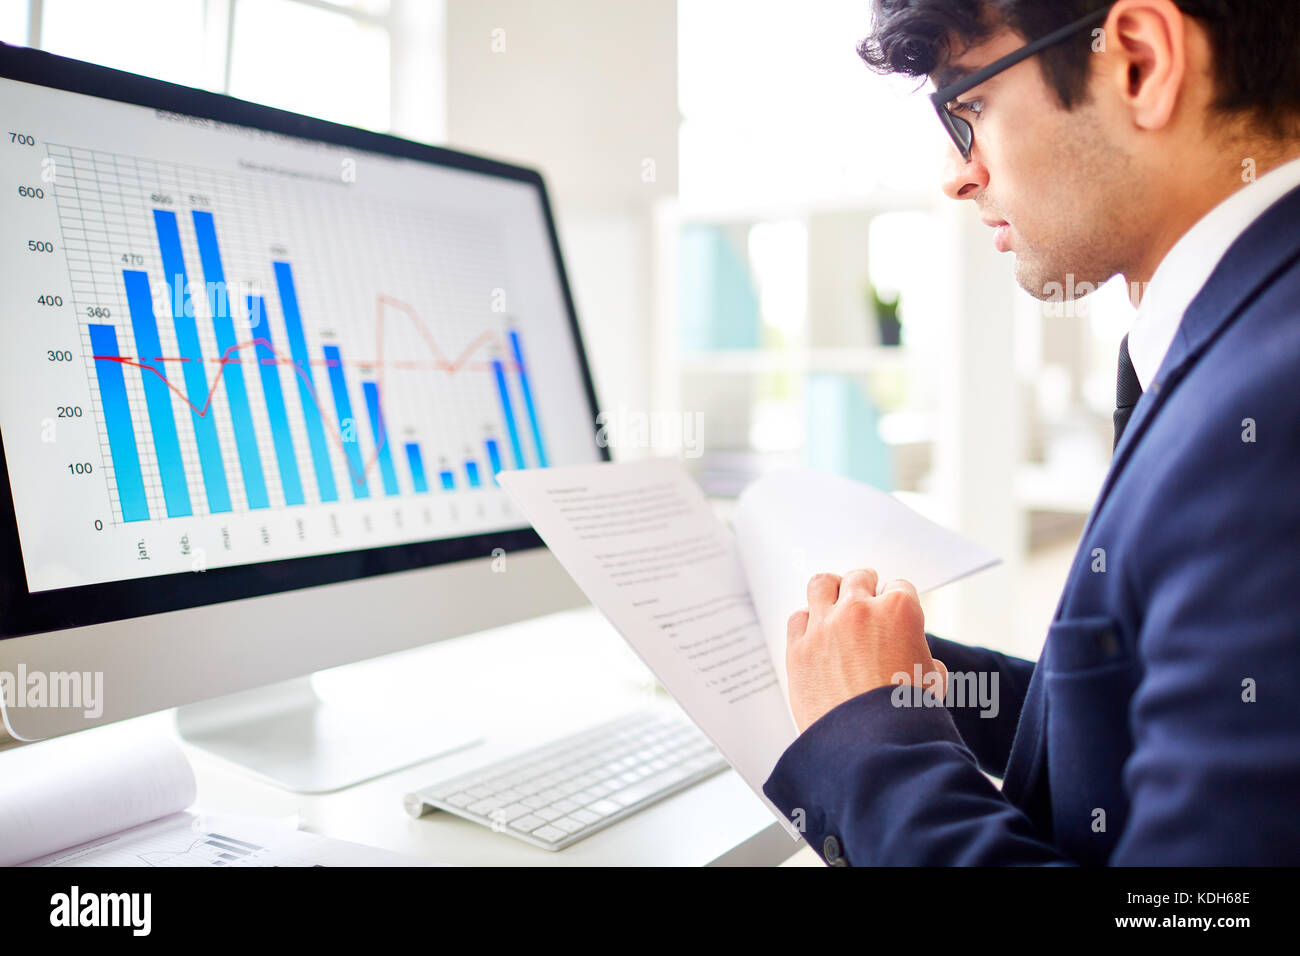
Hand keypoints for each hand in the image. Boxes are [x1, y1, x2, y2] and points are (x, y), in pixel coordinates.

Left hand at [785, 568, 947, 731]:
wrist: (872, 748)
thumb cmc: (906, 718)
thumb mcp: (932, 682)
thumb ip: (923, 658)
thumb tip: (921, 661)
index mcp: (899, 611)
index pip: (900, 586)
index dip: (899, 601)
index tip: (894, 610)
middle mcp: (859, 610)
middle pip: (859, 578)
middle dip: (866, 588)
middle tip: (866, 600)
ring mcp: (824, 626)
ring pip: (822, 584)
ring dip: (832, 591)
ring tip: (835, 603)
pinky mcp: (798, 648)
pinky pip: (798, 618)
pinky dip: (808, 622)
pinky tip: (814, 633)